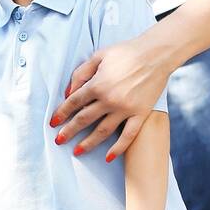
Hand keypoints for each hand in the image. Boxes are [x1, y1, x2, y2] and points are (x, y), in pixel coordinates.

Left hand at [51, 33, 170, 158]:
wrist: (157, 54)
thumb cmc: (127, 52)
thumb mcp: (99, 56)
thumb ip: (81, 73)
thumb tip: (68, 92)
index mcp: (97, 84)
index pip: (73, 103)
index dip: (61, 113)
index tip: (53, 123)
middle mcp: (109, 99)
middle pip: (83, 119)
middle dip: (68, 131)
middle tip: (58, 141)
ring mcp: (125, 109)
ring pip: (102, 131)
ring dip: (88, 143)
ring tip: (77, 151)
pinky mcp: (140, 114)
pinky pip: (128, 136)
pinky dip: (117, 148)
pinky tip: (108, 157)